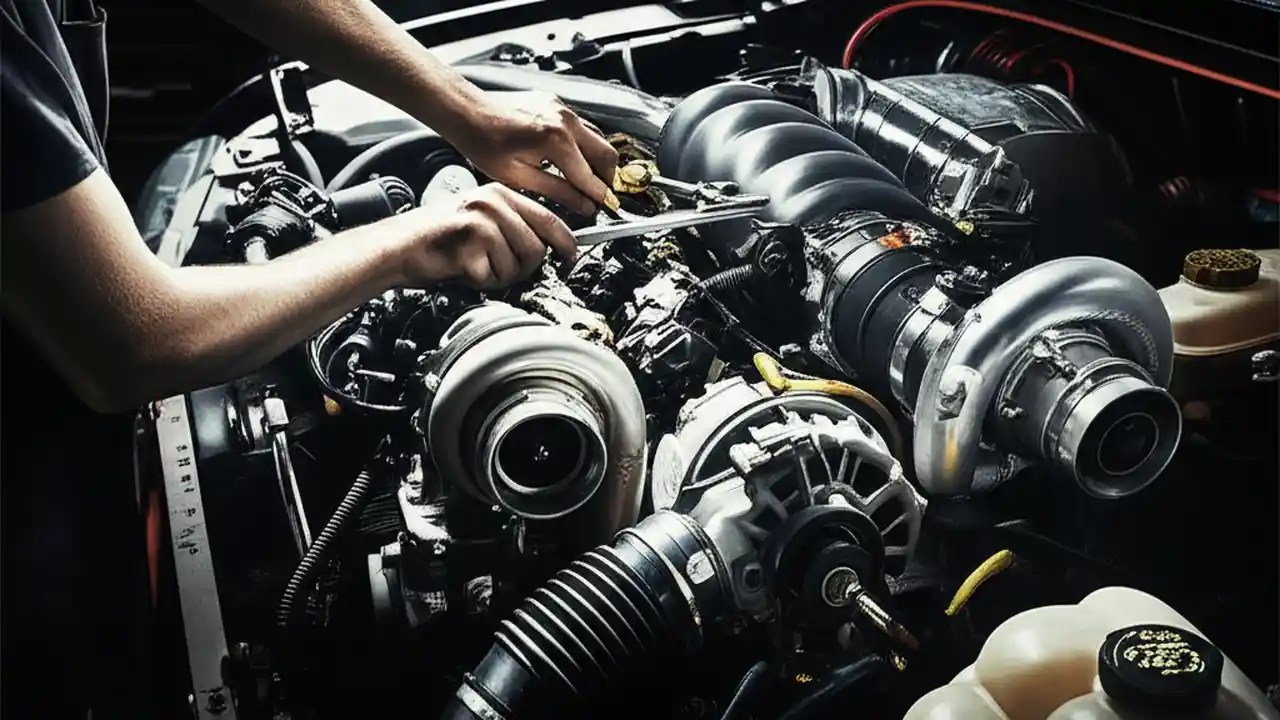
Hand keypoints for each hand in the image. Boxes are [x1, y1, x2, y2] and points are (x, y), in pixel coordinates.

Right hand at [403, 183, 576, 288]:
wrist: (399, 247)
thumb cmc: (439, 240)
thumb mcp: (483, 223)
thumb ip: (514, 228)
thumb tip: (548, 247)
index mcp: (501, 194)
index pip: (550, 219)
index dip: (566, 243)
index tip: (570, 258)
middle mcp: (494, 202)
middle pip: (537, 248)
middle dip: (523, 268)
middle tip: (499, 269)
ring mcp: (483, 219)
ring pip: (517, 265)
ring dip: (499, 276)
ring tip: (476, 266)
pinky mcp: (471, 239)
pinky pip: (493, 275)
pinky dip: (480, 281)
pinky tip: (464, 268)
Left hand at [449, 91, 618, 215]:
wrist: (468, 112)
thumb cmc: (484, 144)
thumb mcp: (519, 177)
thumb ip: (557, 192)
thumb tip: (583, 206)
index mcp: (556, 141)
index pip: (590, 176)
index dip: (598, 197)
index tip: (603, 209)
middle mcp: (565, 121)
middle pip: (607, 154)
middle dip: (607, 178)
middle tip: (599, 196)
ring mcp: (563, 109)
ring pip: (599, 138)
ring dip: (598, 161)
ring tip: (586, 180)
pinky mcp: (558, 104)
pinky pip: (583, 127)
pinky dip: (585, 146)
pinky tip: (572, 160)